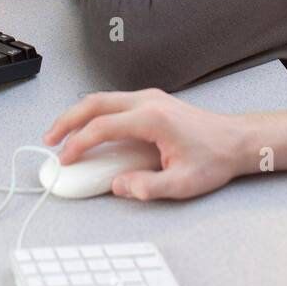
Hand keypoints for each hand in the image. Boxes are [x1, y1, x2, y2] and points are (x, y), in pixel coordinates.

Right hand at [43, 89, 246, 199]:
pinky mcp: (151, 102)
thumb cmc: (214, 158)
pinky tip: (89, 131)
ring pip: (102, 99)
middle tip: (49, 139)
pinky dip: (95, 115)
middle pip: (95, 103)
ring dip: (79, 115)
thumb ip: (147, 188)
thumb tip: (118, 185)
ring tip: (62, 136)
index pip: (103, 127)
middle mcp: (147, 101)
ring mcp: (149, 98)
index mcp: (152, 118)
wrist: (236, 140)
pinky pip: (114, 103)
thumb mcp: (182, 184)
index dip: (78, 144)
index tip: (65, 159)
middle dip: (67, 120)